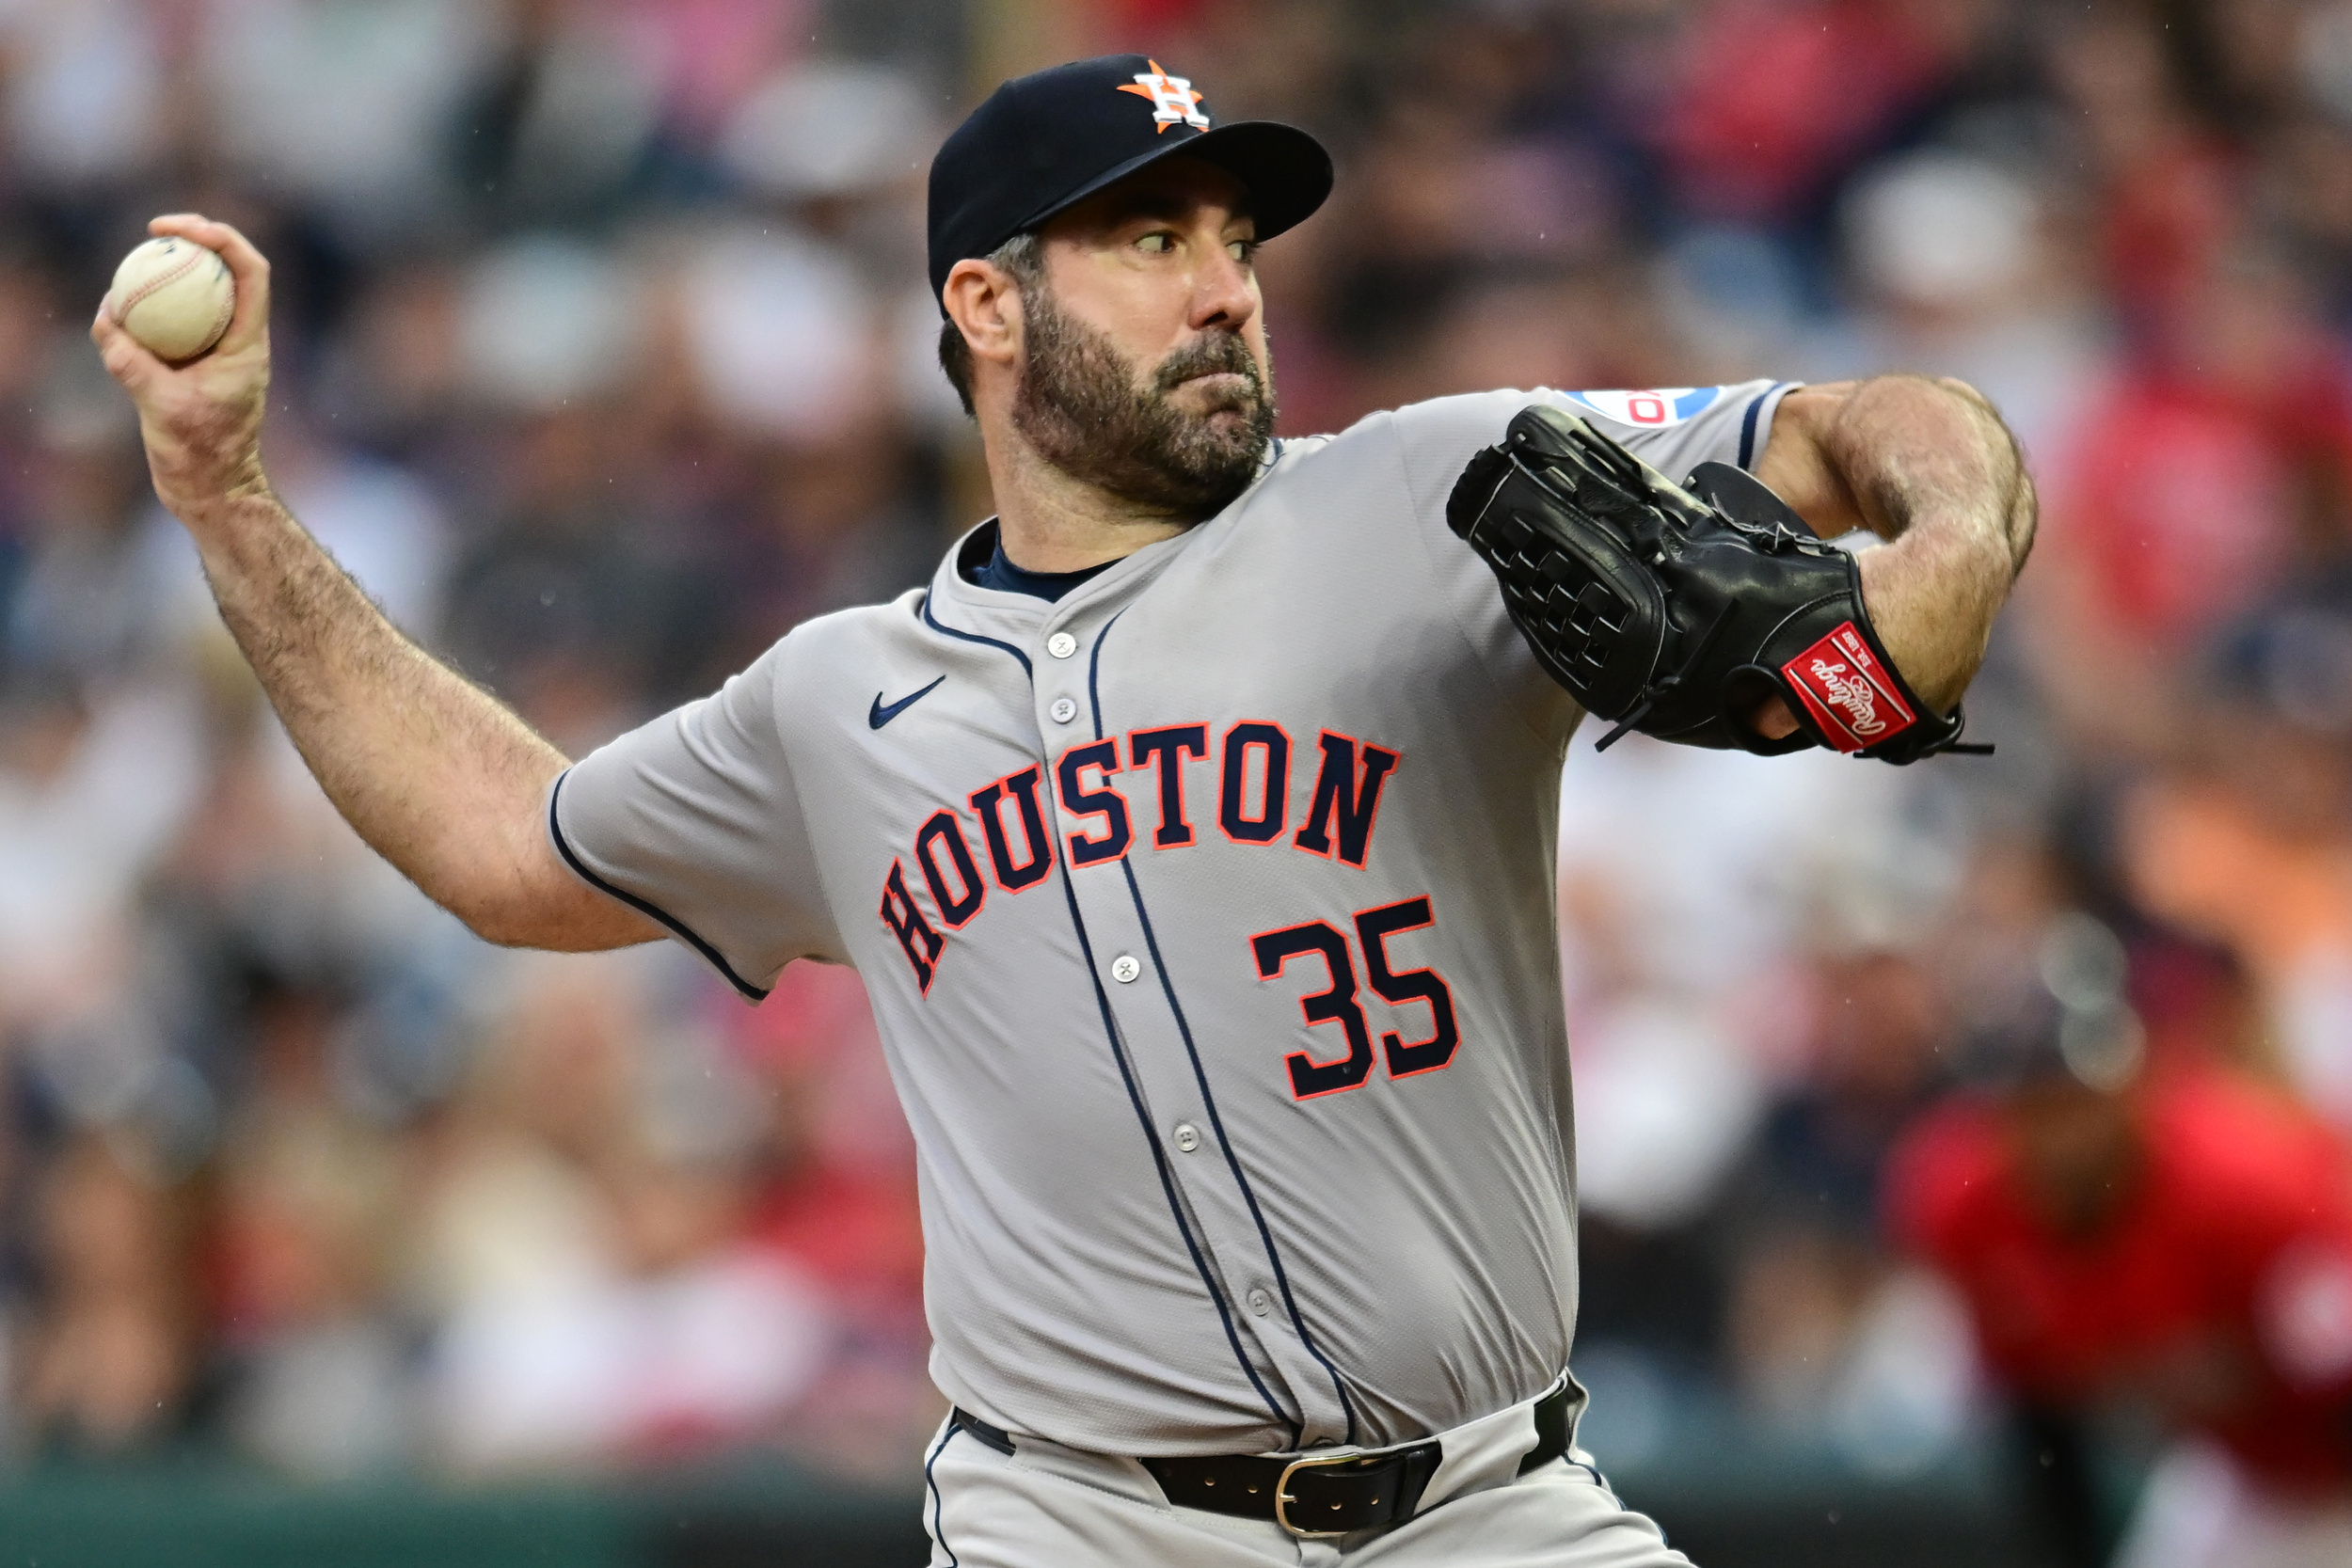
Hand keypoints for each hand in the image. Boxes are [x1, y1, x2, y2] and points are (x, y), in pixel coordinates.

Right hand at [91, 214, 273, 521]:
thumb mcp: (162, 407)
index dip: (223, 238)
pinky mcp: (196, 364)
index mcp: (250, 344)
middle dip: (199, 239)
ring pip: (202, 293)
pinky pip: (175, 320)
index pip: (251, 273)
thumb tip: (106, 319)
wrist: (213, 490)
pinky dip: (151, 306)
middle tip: (155, 229)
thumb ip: (133, 362)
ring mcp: (219, 351)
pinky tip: (118, 304)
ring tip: (137, 257)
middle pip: (228, 272)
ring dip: (175, 269)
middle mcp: (240, 340)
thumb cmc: (201, 455)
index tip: (182, 229)